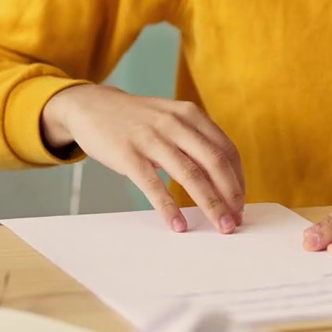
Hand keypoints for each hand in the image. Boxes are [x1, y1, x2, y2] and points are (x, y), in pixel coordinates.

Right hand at [41, 84, 245, 233]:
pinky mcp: (128, 154)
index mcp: (190, 115)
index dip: (238, 180)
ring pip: (190, 175)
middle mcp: (175, 123)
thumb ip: (195, 140)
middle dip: (231, 195)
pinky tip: (178, 224)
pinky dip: (168, 207)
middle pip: (214, 163)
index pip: (226, 150)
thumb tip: (222, 179)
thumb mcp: (171, 118)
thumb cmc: (137, 120)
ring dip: (210, 204)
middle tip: (236, 221)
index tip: (240, 203)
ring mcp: (151, 138)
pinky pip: (153, 185)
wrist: (91, 105)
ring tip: (220, 226)